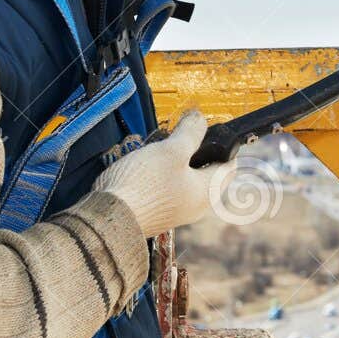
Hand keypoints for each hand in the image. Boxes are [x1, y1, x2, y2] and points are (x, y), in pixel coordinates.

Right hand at [90, 112, 234, 235]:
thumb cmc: (144, 185)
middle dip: (197, 152)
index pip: (228, 166)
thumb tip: (201, 119)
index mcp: (208, 192)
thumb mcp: (171, 150)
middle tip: (182, 137)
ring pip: (186, 181)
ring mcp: (176, 212)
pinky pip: (168, 190)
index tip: (210, 130)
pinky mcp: (157, 213)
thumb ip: (190, 134)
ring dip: (177, 163)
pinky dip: (163, 176)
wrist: (109, 218)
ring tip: (161, 149)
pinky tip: (147, 167)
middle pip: (207, 173)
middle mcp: (196, 206)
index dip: (224, 145)